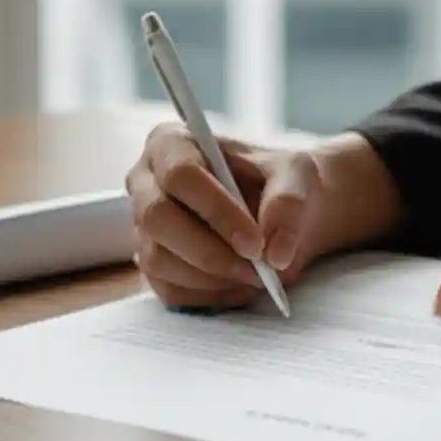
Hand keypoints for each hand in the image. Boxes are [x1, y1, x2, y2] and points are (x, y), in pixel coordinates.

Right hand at [126, 123, 325, 309]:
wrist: (282, 210)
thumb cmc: (280, 181)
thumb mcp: (296, 176)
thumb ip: (288, 204)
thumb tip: (275, 253)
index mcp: (172, 143)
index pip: (180, 175)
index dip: (216, 212)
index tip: (255, 244)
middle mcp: (146, 182)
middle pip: (157, 219)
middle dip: (210, 253)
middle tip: (258, 271)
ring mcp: (143, 226)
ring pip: (158, 259)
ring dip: (211, 279)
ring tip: (257, 279)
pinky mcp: (153, 264)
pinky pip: (168, 289)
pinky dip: (209, 297)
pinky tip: (242, 288)